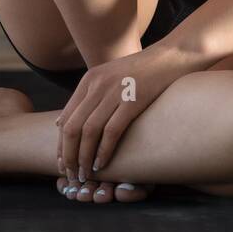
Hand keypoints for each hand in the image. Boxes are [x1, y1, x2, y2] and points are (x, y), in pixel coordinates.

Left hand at [55, 42, 207, 182]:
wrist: (172, 56)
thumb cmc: (142, 71)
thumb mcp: (109, 77)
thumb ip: (87, 97)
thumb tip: (61, 123)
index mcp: (89, 80)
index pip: (65, 118)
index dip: (61, 145)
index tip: (61, 164)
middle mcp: (97, 85)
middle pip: (72, 127)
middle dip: (68, 155)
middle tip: (70, 175)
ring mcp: (115, 91)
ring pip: (89, 131)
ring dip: (84, 157)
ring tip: (84, 175)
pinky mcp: (133, 99)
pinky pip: (112, 131)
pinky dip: (104, 151)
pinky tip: (102, 164)